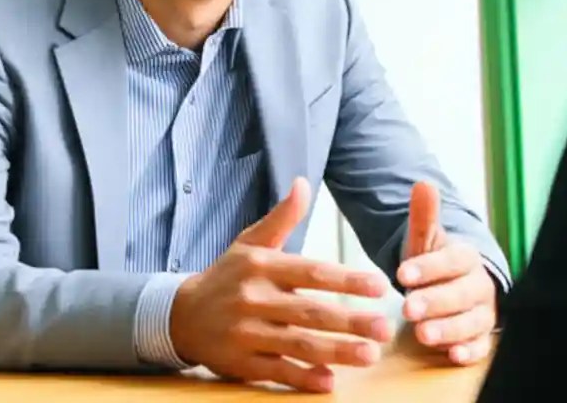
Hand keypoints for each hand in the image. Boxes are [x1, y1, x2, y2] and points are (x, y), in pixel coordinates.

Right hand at [170, 177, 394, 392]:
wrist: (180, 315)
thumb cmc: (227, 276)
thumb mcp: (249, 242)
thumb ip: (281, 217)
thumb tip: (303, 183)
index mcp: (262, 266)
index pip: (311, 272)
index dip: (347, 279)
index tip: (380, 286)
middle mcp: (254, 299)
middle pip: (309, 311)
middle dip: (351, 321)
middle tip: (386, 328)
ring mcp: (246, 333)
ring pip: (297, 344)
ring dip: (336, 352)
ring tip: (370, 355)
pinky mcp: (239, 363)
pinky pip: (275, 371)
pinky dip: (301, 378)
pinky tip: (328, 382)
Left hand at [397, 181, 496, 365]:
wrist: (455, 286)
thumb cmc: (436, 264)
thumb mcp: (425, 241)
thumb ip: (424, 216)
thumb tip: (423, 183)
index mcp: (465, 258)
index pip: (452, 260)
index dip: (429, 267)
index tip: (402, 274)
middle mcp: (479, 285)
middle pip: (461, 293)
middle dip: (435, 301)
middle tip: (408, 308)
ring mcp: (482, 312)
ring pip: (472, 321)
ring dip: (449, 329)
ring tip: (423, 334)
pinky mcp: (482, 337)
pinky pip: (481, 346)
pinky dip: (470, 351)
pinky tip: (455, 355)